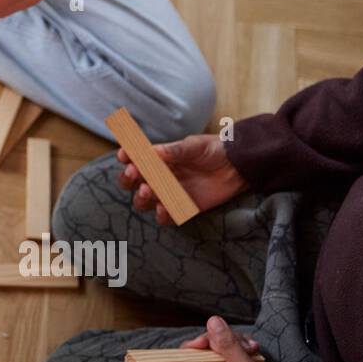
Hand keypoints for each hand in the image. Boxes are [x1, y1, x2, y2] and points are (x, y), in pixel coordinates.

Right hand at [118, 133, 246, 224]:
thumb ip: (175, 150)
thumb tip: (154, 152)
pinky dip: (161, 215)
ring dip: (141, 197)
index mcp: (158, 158)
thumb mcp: (194, 146)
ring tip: (148, 190)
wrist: (237, 166)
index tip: (125, 156)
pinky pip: (166, 216)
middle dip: (128, 179)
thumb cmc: (214, 150)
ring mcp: (169, 193)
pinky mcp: (182, 207)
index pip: (135, 159)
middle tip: (134, 174)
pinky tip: (164, 208)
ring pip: (144, 201)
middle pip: (132, 182)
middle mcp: (159, 176)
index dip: (127, 158)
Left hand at [181, 316, 280, 361]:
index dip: (196, 344)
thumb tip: (212, 321)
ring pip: (222, 347)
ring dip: (237, 343)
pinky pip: (234, 352)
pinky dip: (243, 348)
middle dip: (224, 340)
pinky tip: (254, 350)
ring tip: (252, 349)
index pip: (187, 358)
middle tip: (242, 345)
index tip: (210, 338)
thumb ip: (227, 345)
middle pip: (206, 348)